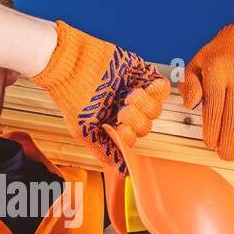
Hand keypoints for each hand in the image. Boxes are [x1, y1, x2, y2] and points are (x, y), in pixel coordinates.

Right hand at [31, 20, 169, 172]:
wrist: (70, 63)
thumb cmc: (72, 96)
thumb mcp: (83, 130)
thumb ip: (103, 150)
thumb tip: (122, 170)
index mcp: (111, 124)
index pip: (132, 139)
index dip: (129, 136)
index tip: (118, 127)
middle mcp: (124, 110)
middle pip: (146, 126)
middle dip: (136, 120)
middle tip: (121, 109)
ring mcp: (134, 92)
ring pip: (156, 109)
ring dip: (145, 105)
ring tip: (129, 96)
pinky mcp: (141, 74)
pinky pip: (162, 87)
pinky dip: (157, 90)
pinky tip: (143, 88)